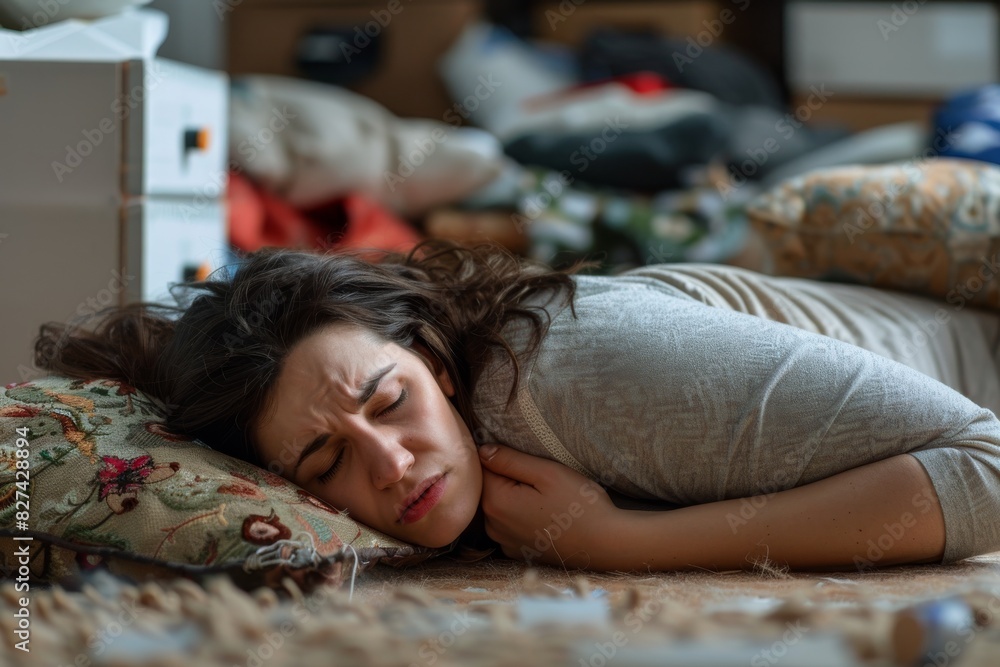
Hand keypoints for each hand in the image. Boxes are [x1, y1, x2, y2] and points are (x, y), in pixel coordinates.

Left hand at [478, 443, 619, 568]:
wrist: (605, 545)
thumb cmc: (579, 505)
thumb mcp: (547, 472)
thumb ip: (509, 460)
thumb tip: (481, 450)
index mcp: (496, 502)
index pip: (483, 468)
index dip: (503, 458)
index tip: (526, 460)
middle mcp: (492, 525)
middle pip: (488, 489)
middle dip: (507, 478)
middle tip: (539, 477)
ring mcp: (504, 542)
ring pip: (498, 507)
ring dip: (512, 497)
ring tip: (543, 496)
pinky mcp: (516, 552)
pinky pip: (508, 525)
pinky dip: (519, 516)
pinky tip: (543, 514)